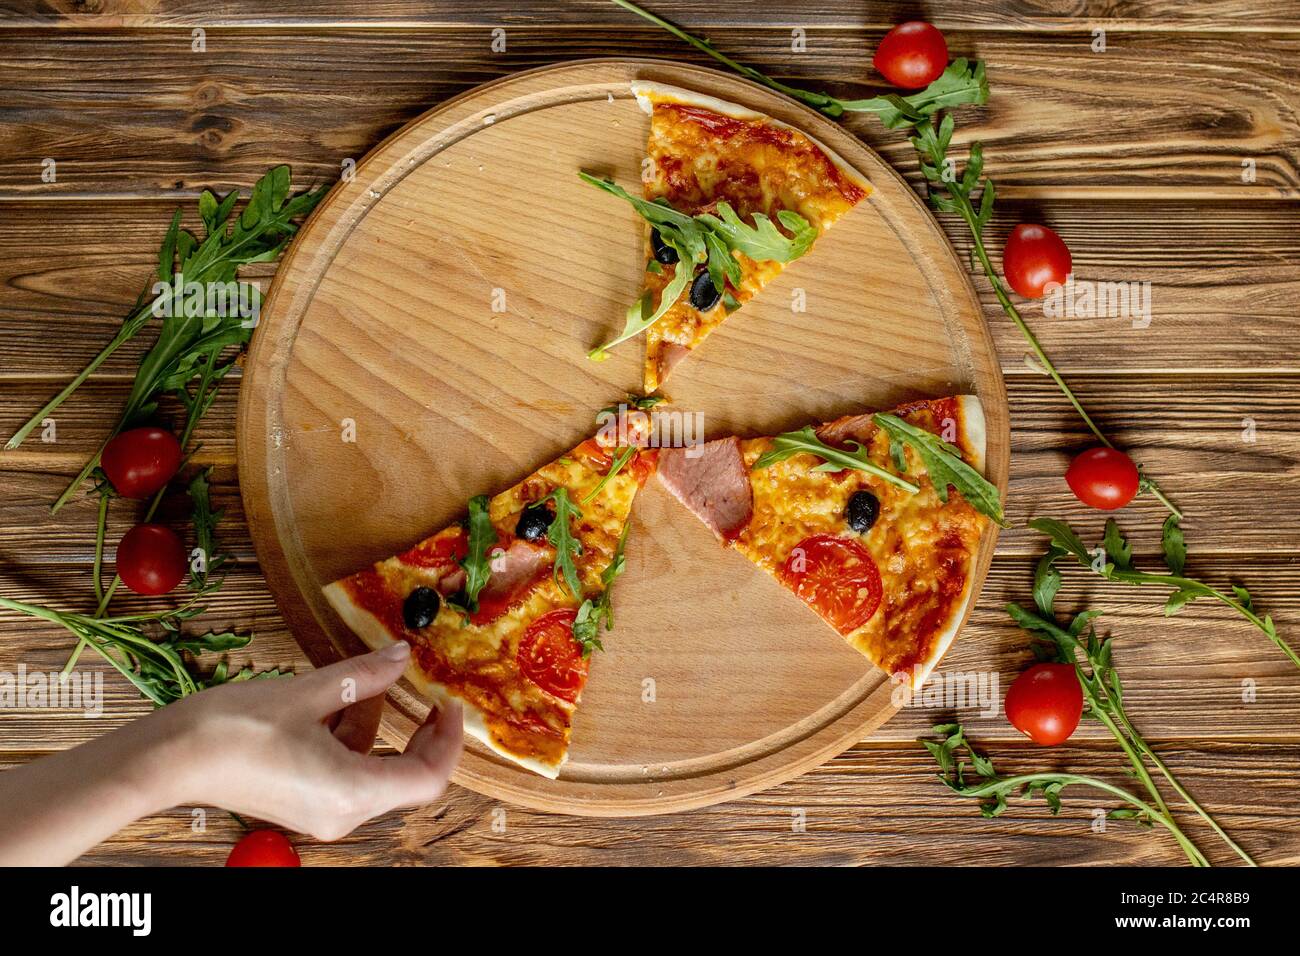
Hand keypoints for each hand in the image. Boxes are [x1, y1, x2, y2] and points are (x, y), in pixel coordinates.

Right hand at [159, 642, 462, 840]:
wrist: (167, 759)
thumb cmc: (230, 730)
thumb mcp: (309, 692)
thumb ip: (365, 674)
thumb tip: (402, 654)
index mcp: (352, 793)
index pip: (428, 778)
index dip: (448, 740)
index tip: (449, 703)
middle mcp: (343, 813)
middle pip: (405, 775)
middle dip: (416, 729)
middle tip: (424, 690)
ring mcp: (322, 812)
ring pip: (373, 766)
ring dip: (377, 724)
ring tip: (363, 681)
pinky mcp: (303, 802)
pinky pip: (346, 769)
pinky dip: (350, 735)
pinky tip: (334, 700)